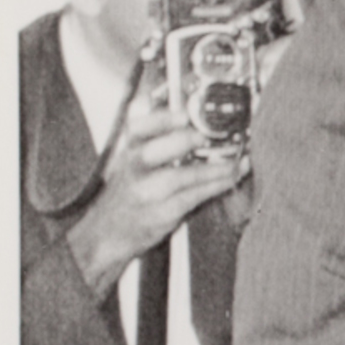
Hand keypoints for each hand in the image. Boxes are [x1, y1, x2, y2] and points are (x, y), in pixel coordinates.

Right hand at [66, 92, 245, 299]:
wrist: (107, 232)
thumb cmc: (129, 191)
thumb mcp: (135, 160)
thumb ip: (158, 136)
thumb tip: (191, 112)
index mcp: (129, 149)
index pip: (137, 128)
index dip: (160, 119)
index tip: (182, 115)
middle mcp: (133, 169)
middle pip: (151, 151)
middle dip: (181, 141)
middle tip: (207, 136)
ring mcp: (145, 193)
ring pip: (178, 177)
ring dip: (213, 168)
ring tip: (238, 161)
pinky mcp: (160, 214)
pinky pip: (192, 198)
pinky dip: (216, 186)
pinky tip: (232, 178)